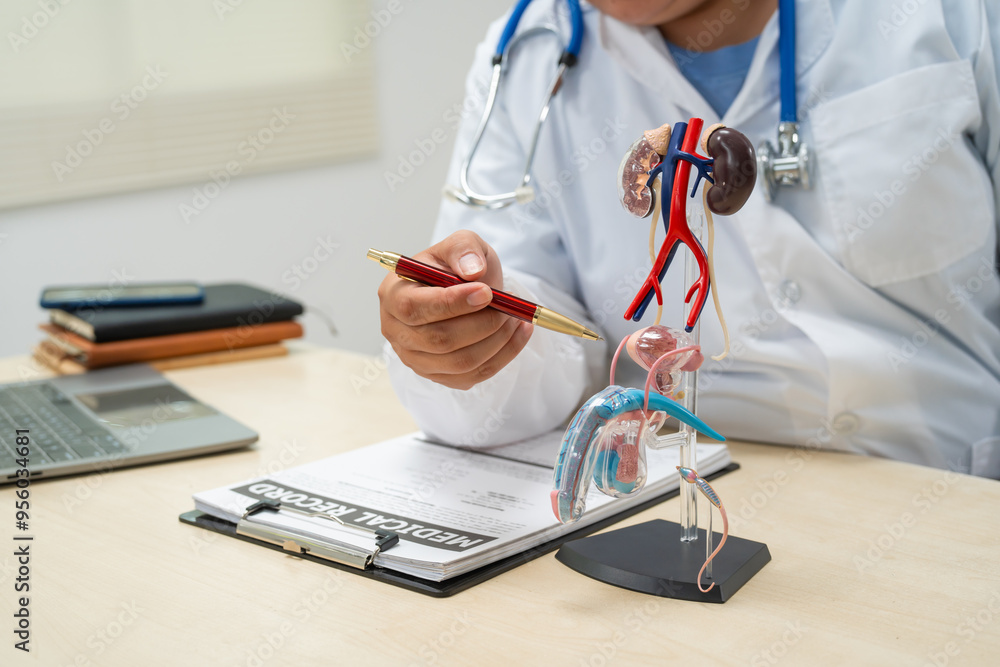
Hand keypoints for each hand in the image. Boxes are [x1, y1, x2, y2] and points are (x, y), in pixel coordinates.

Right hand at [378, 230, 533, 389]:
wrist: (464, 290)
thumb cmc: (456, 267)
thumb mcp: (461, 244)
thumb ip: (464, 249)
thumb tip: (473, 271)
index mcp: (393, 295)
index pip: (414, 308)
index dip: (452, 303)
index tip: (487, 293)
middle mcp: (396, 331)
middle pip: (438, 340)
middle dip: (482, 324)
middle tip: (508, 307)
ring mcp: (415, 358)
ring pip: (460, 362)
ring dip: (497, 341)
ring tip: (515, 317)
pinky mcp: (438, 375)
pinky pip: (473, 375)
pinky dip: (503, 356)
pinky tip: (518, 332)